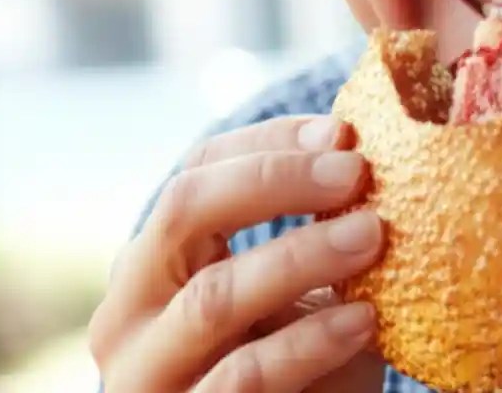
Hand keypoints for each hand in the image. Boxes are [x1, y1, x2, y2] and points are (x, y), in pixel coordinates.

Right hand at [89, 116, 386, 392]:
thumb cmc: (296, 370)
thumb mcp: (294, 297)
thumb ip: (314, 235)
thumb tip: (371, 155)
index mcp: (153, 262)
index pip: (197, 172)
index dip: (270, 142)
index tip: (343, 133)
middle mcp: (130, 313)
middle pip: (185, 211)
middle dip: (275, 180)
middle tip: (355, 171)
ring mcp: (149, 375)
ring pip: (214, 297)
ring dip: (302, 256)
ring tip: (372, 236)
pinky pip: (245, 374)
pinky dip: (308, 341)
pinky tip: (363, 319)